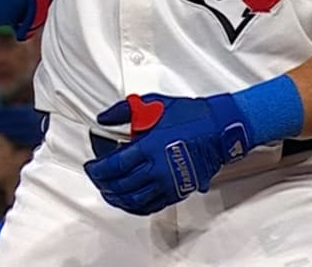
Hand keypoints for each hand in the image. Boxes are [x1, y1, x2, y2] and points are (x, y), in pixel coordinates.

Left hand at [83, 93, 252, 215]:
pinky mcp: (178, 191)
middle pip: (121, 185)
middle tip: (97, 179)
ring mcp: (169, 183)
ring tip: (109, 192)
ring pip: (134, 200)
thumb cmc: (192, 116)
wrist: (220, 129)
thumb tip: (106, 118)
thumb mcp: (155, 104)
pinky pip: (151, 206)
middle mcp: (158, 168)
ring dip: (117, 198)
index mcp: (150, 147)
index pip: (114, 165)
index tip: (91, 167)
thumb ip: (126, 110)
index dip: (98, 169)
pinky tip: (129, 202)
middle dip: (103, 184)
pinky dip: (135, 207)